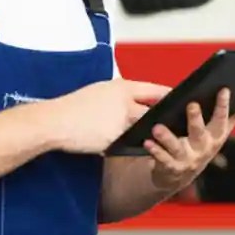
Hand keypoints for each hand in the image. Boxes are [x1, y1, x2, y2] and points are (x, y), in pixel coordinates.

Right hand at [45, 78, 169, 153]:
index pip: (154, 90)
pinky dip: (131, 144)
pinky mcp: (114, 140)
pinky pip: (129, 143)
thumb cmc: (74, 106)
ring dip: (150, 133)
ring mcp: (121, 123)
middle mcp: (125, 103)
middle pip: (154, 112)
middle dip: (163, 118)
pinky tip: (136, 147)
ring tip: (157, 136)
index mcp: (122, 88)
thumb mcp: (99, 90)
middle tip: (174, 122)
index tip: (179, 99)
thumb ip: (119, 94)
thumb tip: (133, 100)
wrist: (55, 121)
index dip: (168, 96)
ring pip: (144, 129)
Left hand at [144, 87, 234, 191]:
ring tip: (158, 127)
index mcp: (216, 136)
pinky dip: (155, 151)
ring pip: (177, 147)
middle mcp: (203, 148)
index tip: (224, 89)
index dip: (224, 105)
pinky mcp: (169, 167)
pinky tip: (148, 141)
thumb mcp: (221, 131)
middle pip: (200, 132)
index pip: (222, 119)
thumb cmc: (202, 145)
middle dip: (196, 119)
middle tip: (192, 104)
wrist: (179, 176)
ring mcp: (186, 159)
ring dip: (168, 138)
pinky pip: (162, 159)